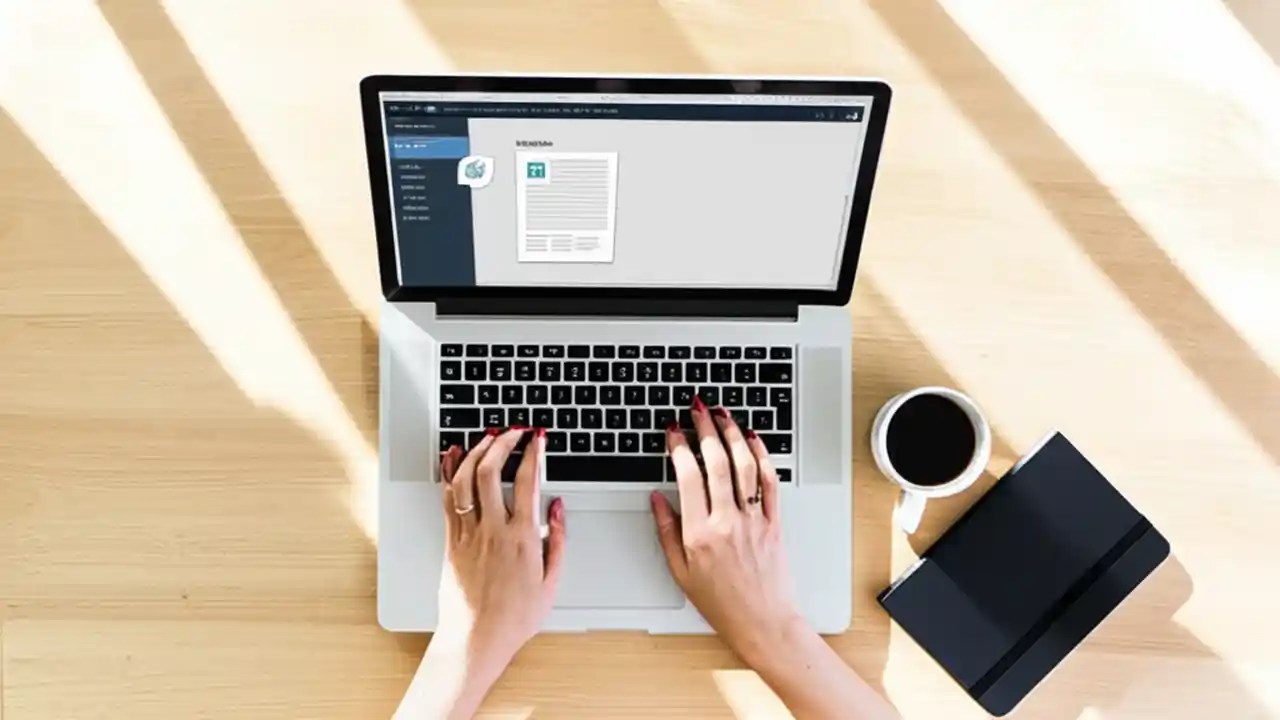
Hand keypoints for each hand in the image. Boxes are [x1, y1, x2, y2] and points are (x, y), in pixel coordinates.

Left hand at [438, 427, 564, 662]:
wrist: (477, 639)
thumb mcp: (551, 580)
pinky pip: (447, 498)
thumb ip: (557, 538)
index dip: (533, 453)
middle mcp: (493, 530)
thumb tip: (557, 506)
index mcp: (522, 538)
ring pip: (466, 480)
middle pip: (493, 471)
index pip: (528, 481)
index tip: (537, 438)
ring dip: (476, 451)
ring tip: (486, 437)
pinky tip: (454, 457)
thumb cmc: (515, 617)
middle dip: (503, 441)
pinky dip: (450, 472)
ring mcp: (468, 534)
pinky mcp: (450, 542)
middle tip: (512, 430)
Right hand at [650, 401, 898, 719]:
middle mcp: (727, 521)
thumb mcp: (679, 571)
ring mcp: (753, 519)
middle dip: (705, 427)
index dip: (678, 447)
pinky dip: (762, 456)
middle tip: (696, 407)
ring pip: (744, 465)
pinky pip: (768, 482)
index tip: (672, 429)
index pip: (687, 476)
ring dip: (733, 433)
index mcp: (699, 533)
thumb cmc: (721, 602)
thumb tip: (656, 497)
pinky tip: (753, 439)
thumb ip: (665, 531)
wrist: (763, 622)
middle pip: (717, 461)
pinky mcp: (774, 522)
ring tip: (723, 413)